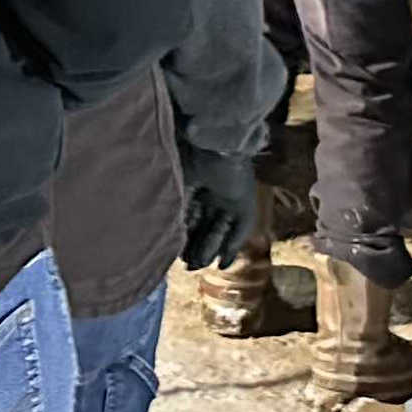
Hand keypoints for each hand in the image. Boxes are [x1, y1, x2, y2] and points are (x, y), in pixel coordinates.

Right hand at [178, 145, 261, 272]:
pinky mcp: (245, 204)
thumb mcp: (178, 187)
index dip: (185, 238)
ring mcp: (231, 200)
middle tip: (188, 266)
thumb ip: (176, 208)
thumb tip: (166, 233)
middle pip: (206, 228)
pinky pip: (240, 230)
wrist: (216, 145)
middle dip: (197, 248)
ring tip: (200, 265)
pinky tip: (223, 263)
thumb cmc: (192, 160)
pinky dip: (231, 247)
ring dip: (210, 249)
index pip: (191, 219)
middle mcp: (215, 195)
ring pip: (220, 231)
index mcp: (198, 187)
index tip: (177, 255)